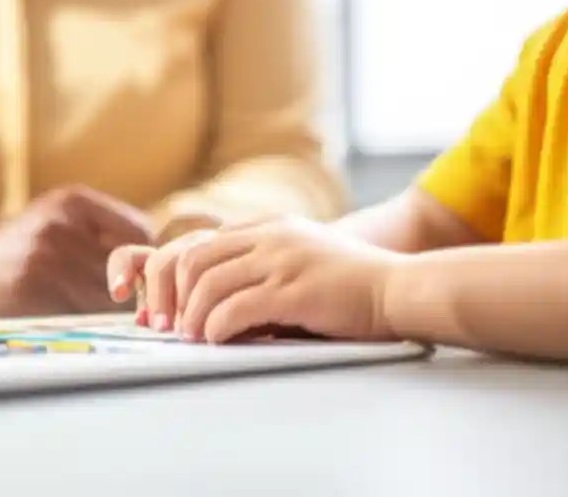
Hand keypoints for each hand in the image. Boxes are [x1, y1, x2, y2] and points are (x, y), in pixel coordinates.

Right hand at [0, 186, 151, 317]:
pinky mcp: (28, 289)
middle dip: (130, 293)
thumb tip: (161, 268)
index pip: (140, 236)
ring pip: (105, 297)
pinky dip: (82, 323)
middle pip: (126, 270)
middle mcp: (60, 224)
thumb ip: (109, 234)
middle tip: (123, 307)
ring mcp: (43, 256)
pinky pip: (77, 315)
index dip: (146, 264)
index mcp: (75, 201)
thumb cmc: (27, 245)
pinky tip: (67, 317)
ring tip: (91, 311)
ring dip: (106, 312)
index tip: (141, 282)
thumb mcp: (64, 219)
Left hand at [109, 217, 400, 343]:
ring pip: (208, 284)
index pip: (199, 243)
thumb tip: (215, 305)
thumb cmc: (350, 285)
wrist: (399, 288)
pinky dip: (216, 328)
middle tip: (168, 326)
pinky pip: (235, 309)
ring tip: (191, 338)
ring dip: (191, 316)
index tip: (168, 306)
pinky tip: (215, 341)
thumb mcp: (299, 259)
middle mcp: (270, 236)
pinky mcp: (294, 290)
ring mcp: (282, 260)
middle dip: (171, 295)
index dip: (174, 277)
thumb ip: (260, 268)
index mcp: (267, 226)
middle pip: (192, 259)